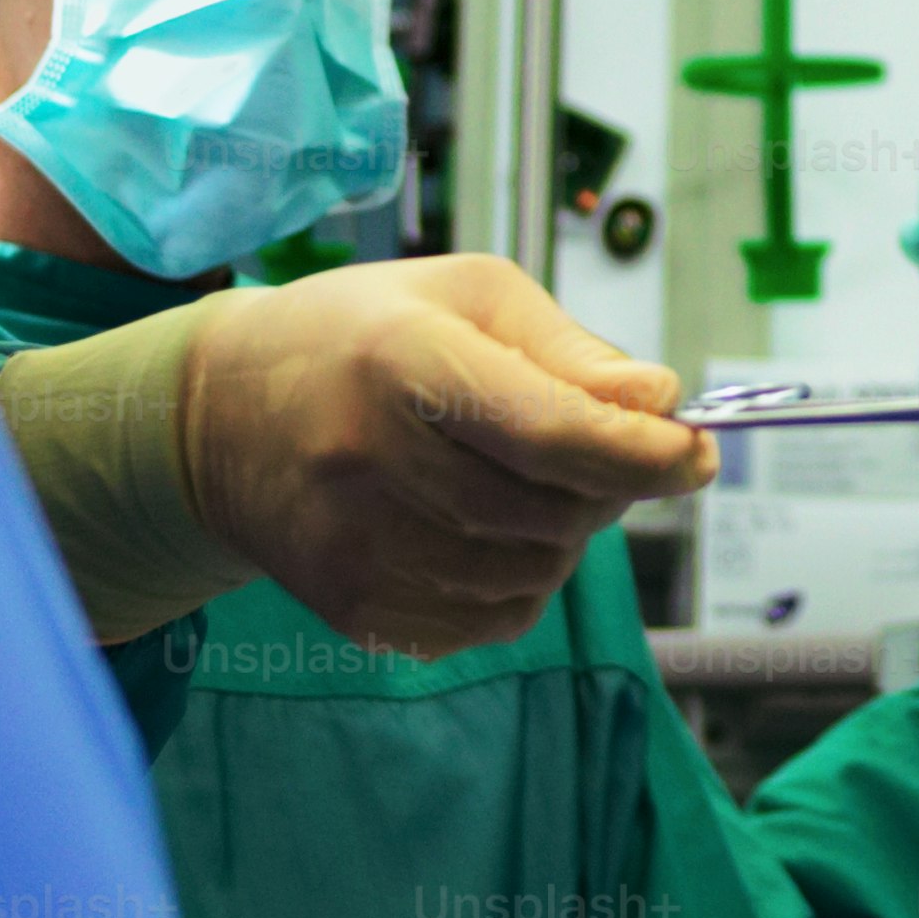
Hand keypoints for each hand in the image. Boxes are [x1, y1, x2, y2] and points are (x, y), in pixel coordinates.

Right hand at [184, 254, 713, 654]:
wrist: (221, 417)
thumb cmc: (364, 337)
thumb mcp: (468, 297)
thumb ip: (571, 351)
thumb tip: (660, 403)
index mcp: (405, 363)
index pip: (555, 434)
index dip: (645, 454)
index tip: (697, 452)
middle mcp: (371, 463)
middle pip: (555, 513)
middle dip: (610, 487)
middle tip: (601, 450)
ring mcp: (357, 548)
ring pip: (535, 575)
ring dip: (566, 537)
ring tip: (529, 484)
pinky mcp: (352, 609)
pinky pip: (491, 620)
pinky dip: (521, 582)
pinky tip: (488, 531)